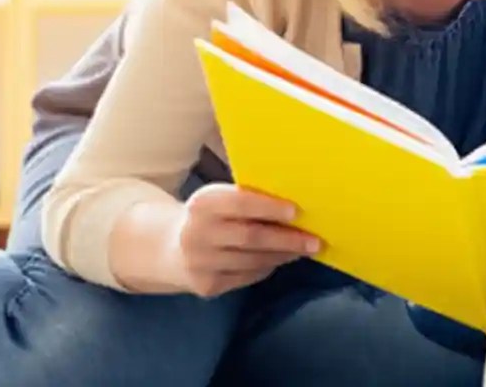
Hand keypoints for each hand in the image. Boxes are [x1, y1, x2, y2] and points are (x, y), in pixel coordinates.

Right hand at [169, 184, 320, 296]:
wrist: (170, 248)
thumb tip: (297, 206)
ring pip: (253, 260)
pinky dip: (269, 266)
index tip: (297, 212)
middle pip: (251, 238)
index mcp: (203, 204)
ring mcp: (201, 263)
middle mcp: (198, 234)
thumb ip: (247, 200)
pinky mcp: (207, 285)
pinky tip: (282, 259)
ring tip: (305, 249)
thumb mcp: (220, 200)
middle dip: (287, 239)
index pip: (240, 204)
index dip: (270, 208)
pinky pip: (248, 276)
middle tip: (315, 241)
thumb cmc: (211, 216)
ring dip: (284, 255)